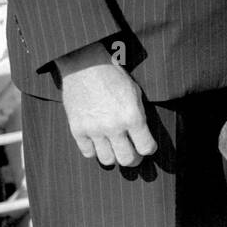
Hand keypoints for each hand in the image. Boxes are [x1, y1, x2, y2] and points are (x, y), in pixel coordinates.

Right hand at [56, 43, 156, 167]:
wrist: (86, 66)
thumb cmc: (114, 76)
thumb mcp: (135, 93)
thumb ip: (139, 117)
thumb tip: (143, 138)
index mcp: (132, 116)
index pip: (146, 147)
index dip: (149, 149)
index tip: (147, 147)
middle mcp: (114, 127)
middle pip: (127, 159)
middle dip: (134, 159)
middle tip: (134, 154)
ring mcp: (94, 130)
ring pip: (108, 160)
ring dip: (114, 157)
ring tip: (116, 149)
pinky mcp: (77, 130)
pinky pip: (88, 153)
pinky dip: (95, 150)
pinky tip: (99, 142)